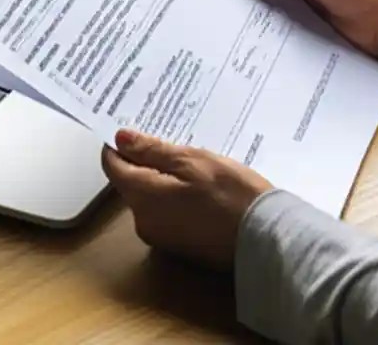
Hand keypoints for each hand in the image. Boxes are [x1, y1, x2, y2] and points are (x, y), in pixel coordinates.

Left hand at [101, 129, 272, 270]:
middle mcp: (143, 222)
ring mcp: (160, 238)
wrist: (265, 240)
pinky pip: (167, 215)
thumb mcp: (194, 162)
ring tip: (194, 164)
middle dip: (146, 162)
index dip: (119, 145)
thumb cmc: (232, 195)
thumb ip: (153, 151)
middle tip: (176, 142)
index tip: (136, 129)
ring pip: (150, 199)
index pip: (112, 166)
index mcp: (142, 197)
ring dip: (163, 180)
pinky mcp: (178, 247)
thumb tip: (120, 139)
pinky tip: (201, 190)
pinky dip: (176, 199)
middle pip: (131, 183)